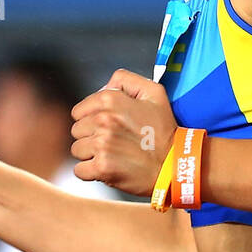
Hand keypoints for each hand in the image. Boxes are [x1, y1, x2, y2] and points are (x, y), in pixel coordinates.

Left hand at [70, 69, 176, 196]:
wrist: (174, 164)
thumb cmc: (164, 130)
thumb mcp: (154, 92)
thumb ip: (125, 79)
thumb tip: (105, 85)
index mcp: (111, 100)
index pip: (79, 110)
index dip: (92, 118)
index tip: (108, 126)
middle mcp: (103, 120)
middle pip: (77, 130)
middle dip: (90, 136)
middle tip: (112, 141)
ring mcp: (102, 145)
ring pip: (77, 150)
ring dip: (90, 154)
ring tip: (111, 154)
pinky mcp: (102, 168)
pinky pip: (79, 170)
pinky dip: (91, 172)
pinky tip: (107, 168)